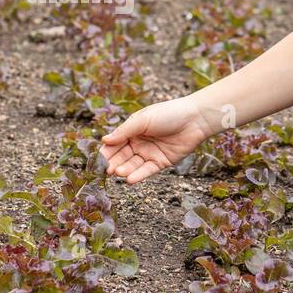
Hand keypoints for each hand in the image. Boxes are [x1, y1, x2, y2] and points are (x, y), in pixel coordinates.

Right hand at [100, 96, 214, 182]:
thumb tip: (104, 140)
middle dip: (113, 163)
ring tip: (118, 172)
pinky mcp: (161, 162)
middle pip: (122, 156)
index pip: (115, 143)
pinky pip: (147, 171)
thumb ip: (124, 132)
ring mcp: (150, 153)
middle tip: (106, 170)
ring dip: (125, 169)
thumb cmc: (168, 114)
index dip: (106, 151)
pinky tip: (130, 179)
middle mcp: (139, 143)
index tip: (97, 159)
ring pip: (133, 165)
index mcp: (132, 130)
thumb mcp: (142, 120)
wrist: (195, 119)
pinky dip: (138, 175)